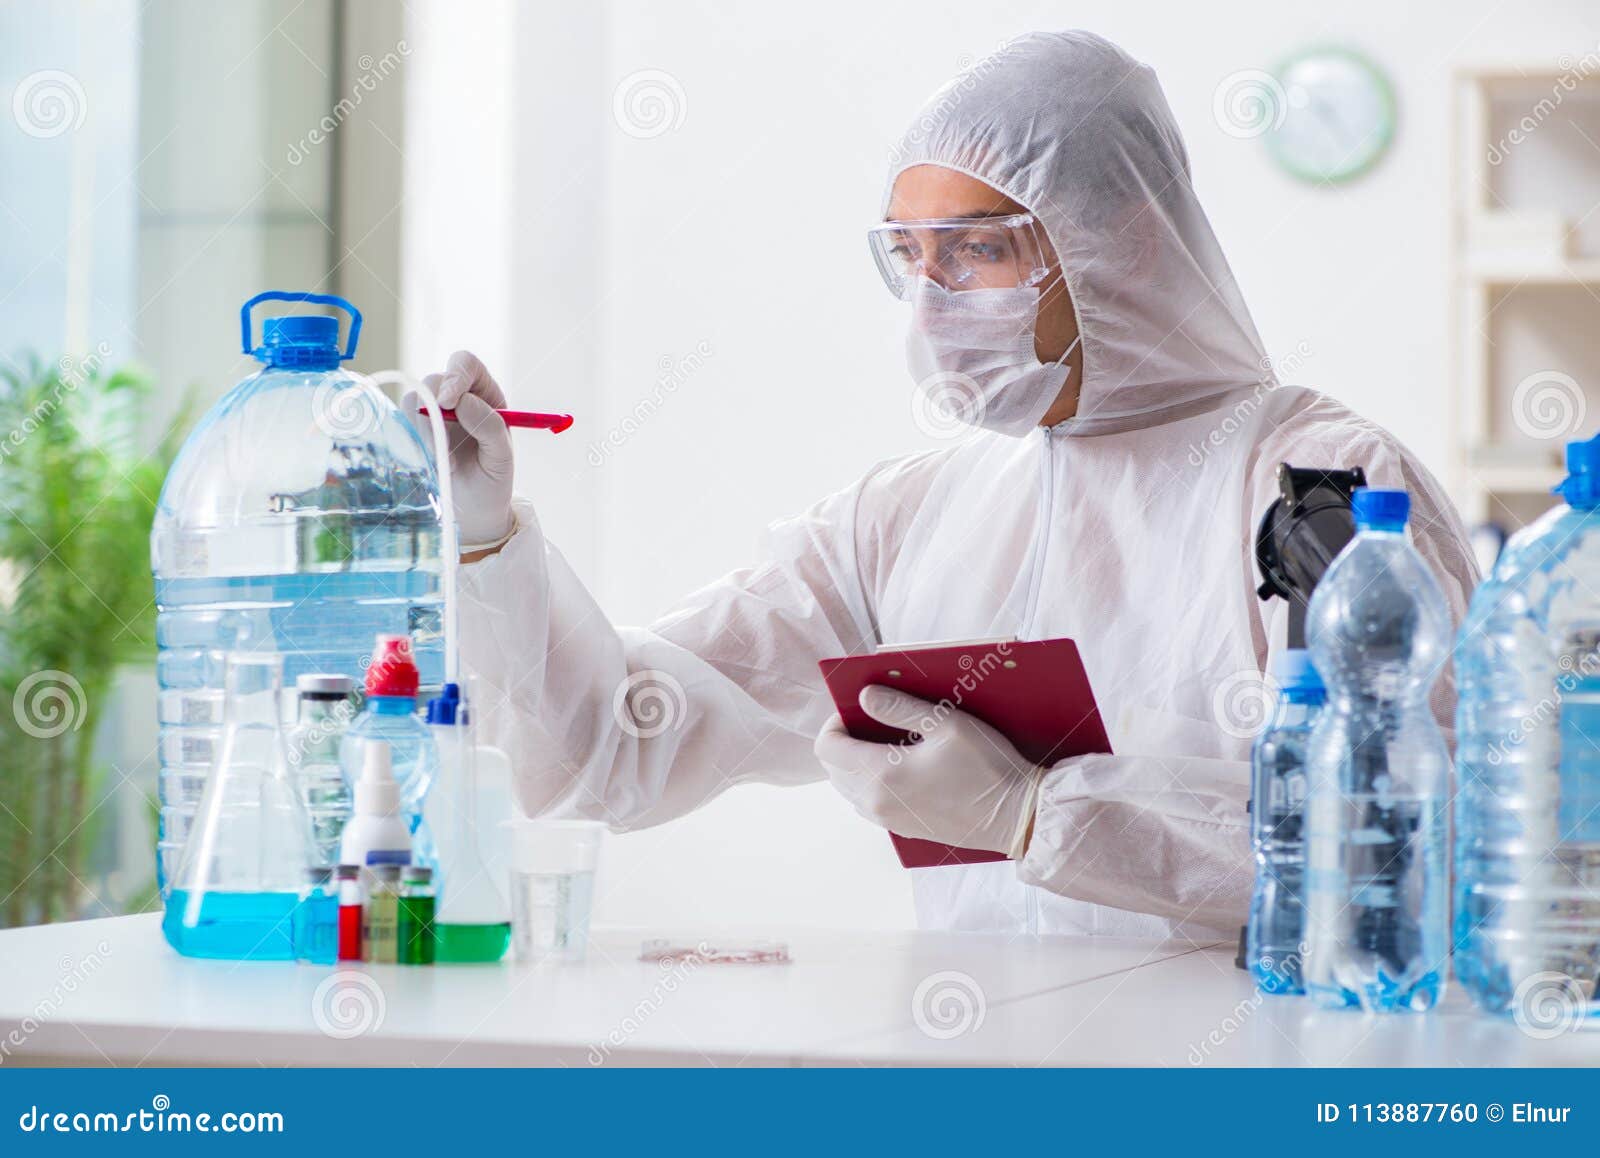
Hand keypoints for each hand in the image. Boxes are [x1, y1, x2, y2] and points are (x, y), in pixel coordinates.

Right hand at [404, 350, 514, 550]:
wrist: (473, 510)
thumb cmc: (493, 480)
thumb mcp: (502, 457)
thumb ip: (490, 427)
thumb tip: (463, 402)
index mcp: (484, 394)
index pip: (466, 365)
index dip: (455, 375)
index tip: (450, 401)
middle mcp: (455, 398)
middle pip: (433, 379)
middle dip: (434, 405)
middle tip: (442, 438)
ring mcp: (430, 414)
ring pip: (413, 401)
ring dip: (425, 430)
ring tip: (447, 460)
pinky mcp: (412, 432)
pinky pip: (401, 424)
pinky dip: (413, 442)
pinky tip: (432, 462)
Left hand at [814, 685, 1041, 857]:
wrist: (1016, 817)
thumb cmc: (986, 767)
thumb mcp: (947, 724)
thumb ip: (900, 708)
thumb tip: (865, 696)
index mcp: (880, 774)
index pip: (827, 747)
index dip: (836, 722)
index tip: (857, 708)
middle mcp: (876, 803)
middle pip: (832, 770)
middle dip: (843, 742)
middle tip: (871, 722)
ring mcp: (890, 821)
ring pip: (849, 790)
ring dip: (855, 765)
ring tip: (885, 743)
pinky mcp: (905, 831)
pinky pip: (869, 805)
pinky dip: (870, 784)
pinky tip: (900, 769)